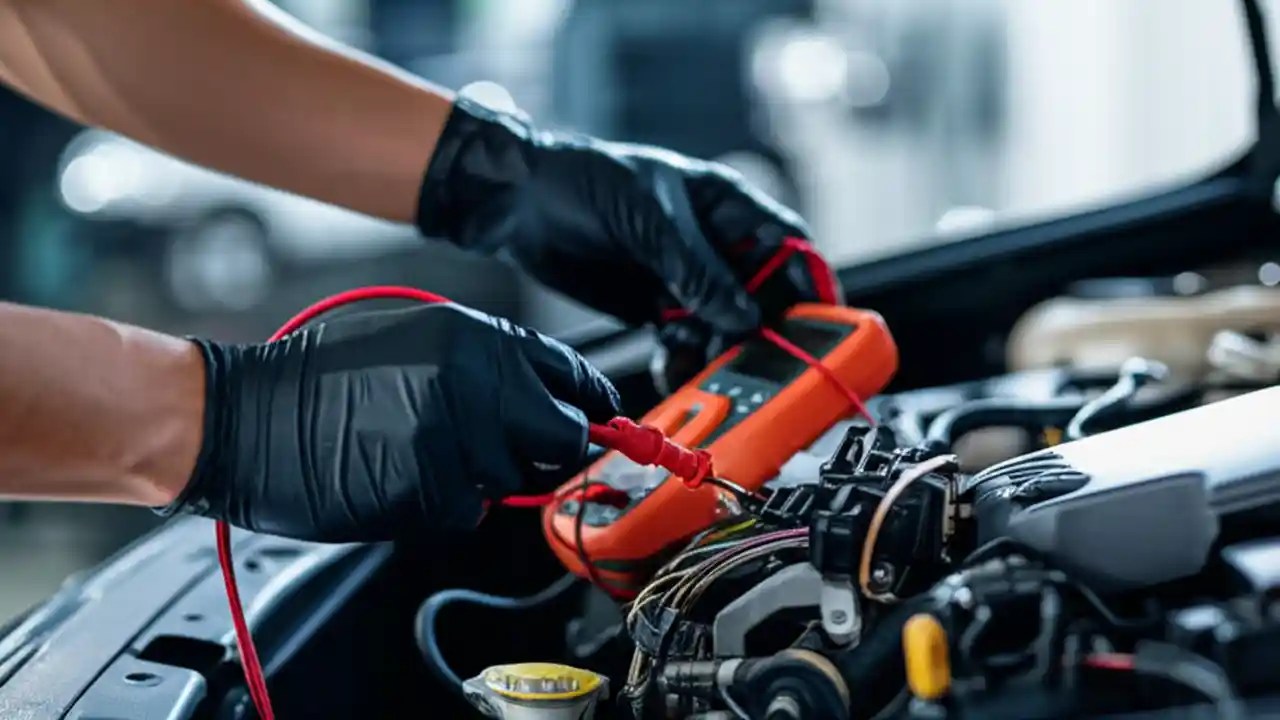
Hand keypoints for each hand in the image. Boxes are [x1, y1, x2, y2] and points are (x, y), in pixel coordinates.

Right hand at [164, 304, 620, 541]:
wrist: (244, 414)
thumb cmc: (321, 376)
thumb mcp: (414, 338)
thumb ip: (487, 364)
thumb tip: (547, 396)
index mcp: (476, 339)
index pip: (571, 375)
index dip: (592, 403)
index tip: (604, 419)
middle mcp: (476, 384)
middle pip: (559, 435)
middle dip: (540, 448)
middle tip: (502, 447)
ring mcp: (456, 440)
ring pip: (510, 479)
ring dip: (479, 476)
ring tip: (417, 450)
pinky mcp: (430, 491)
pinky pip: (466, 512)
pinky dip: (440, 505)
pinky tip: (396, 476)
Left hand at [416, 98, 840, 387]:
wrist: (520, 204)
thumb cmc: (588, 182)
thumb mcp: (650, 220)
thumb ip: (697, 269)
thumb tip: (744, 315)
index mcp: (727, 206)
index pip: (788, 243)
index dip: (809, 281)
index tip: (820, 319)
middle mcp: (715, 245)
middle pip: (763, 295)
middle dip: (764, 330)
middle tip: (760, 363)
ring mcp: (686, 279)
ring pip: (725, 326)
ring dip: (723, 353)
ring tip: (712, 375)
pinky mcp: (656, 308)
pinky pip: (685, 342)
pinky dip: (685, 361)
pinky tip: (677, 373)